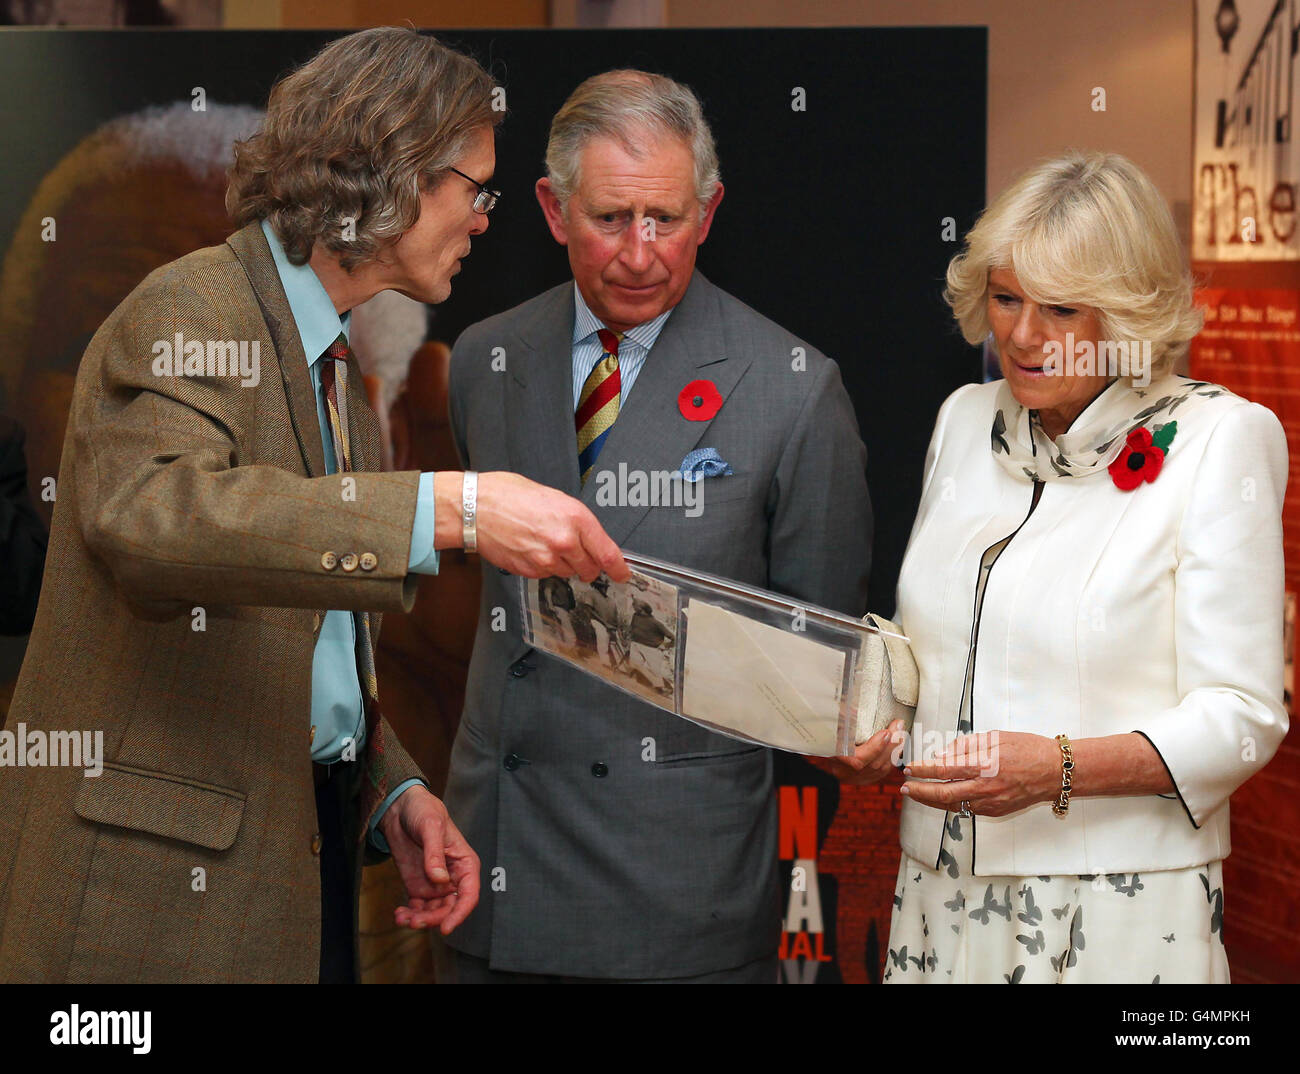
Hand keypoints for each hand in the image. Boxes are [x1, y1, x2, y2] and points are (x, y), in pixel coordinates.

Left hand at [379, 785, 479, 933]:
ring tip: (403, 918)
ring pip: (433, 912)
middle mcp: (452, 878)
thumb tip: (439, 879)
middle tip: (416, 921)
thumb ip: (435, 853)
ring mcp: (435, 884)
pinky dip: (409, 915)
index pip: (469, 894)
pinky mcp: (418, 886)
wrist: (400, 808)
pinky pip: (417, 908)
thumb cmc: (424, 810)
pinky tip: (399, 914)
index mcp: (465, 864)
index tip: (446, 928)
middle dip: (435, 919)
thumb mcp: (431, 826)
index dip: (460, 913)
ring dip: (420, 920)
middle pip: (450, 908)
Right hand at [473, 471, 628, 582]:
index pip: (607, 553)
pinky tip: (530, 547)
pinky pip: (546, 574)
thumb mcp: (553, 498)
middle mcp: (564, 541)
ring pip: (567, 572)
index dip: (619, 568)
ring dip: (563, 563)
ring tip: (542, 541)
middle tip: (574, 551)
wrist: (474, 507)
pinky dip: (543, 566)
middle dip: (587, 564)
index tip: (623, 573)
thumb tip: (588, 538)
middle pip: (590, 568)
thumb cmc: (508, 495)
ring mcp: (546, 559)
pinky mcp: (529, 570)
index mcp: (575, 518)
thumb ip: (575, 520)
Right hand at [824, 719, 908, 784]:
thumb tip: (854, 705)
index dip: (875, 748)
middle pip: (874, 764)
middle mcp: (844, 772)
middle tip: (899, 726)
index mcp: (835, 759)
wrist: (818, 746)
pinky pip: (882, 772)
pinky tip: (898, 746)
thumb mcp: (829, 723)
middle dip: (891, 744)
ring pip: (880, 769)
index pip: (858, 759)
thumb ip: (841, 717)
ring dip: (895, 750)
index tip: (886, 732)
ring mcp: (854, 778)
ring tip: (902, 733)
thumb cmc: (823, 732)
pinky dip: (892, 759)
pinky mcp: (862, 779)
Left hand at [900, 731, 1059, 816]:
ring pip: (954, 806)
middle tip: (905, 789)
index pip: (945, 769)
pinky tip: (942, 799)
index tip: (910, 769)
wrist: (1056, 772)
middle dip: (920, 793)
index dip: (924, 770)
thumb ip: (967, 745)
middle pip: (944, 794)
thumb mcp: (996, 737)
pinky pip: (968, 809)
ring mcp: (991, 802)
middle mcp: (986, 787)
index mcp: (985, 765)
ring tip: (918, 794)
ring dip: (932, 802)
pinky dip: (952, 805)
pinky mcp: (996, 811)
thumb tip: (943, 754)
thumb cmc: (1028, 749)